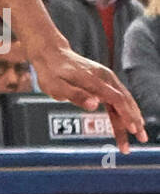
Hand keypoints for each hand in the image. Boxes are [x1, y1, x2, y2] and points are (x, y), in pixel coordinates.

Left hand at [30, 43, 147, 152]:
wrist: (52, 54)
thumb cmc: (51, 72)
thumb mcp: (56, 86)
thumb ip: (75, 95)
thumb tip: (95, 104)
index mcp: (94, 80)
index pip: (116, 99)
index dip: (126, 115)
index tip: (133, 129)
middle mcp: (104, 78)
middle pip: (125, 101)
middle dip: (134, 121)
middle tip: (142, 139)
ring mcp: (105, 79)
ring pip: (123, 101)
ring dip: (132, 118)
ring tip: (140, 135)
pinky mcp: (103, 82)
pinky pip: (117, 98)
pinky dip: (125, 111)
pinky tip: (129, 122)